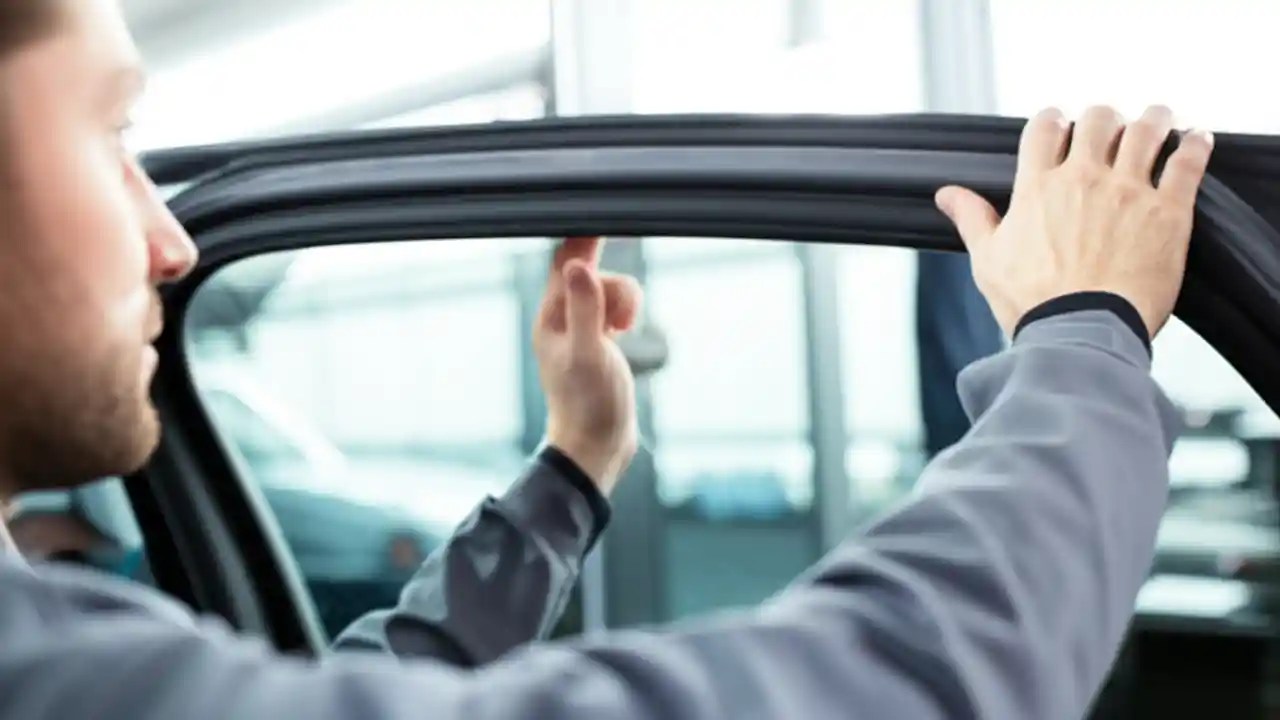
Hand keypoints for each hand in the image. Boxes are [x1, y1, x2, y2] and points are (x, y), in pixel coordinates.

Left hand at [534, 237, 642, 495]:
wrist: (597, 445)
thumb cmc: (589, 407)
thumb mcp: (589, 355)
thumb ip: (585, 310)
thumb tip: (580, 267)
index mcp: (551, 318)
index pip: (564, 262)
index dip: (585, 240)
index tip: (608, 221)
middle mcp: (560, 318)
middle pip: (588, 270)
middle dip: (614, 283)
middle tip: (622, 313)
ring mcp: (579, 328)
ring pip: (606, 288)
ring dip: (624, 300)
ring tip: (624, 332)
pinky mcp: (597, 339)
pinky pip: (612, 306)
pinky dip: (625, 312)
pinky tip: (625, 334)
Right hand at [936, 105, 1214, 338]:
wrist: (1080, 334)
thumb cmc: (1032, 303)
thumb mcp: (988, 260)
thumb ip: (971, 219)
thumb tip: (945, 194)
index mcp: (1038, 188)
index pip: (1045, 128)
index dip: (1053, 121)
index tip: (1061, 126)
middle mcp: (1083, 179)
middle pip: (1098, 120)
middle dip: (1103, 119)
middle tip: (1108, 129)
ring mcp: (1129, 191)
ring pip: (1146, 130)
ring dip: (1152, 119)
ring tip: (1155, 120)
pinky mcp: (1168, 211)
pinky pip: (1187, 161)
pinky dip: (1194, 144)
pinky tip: (1195, 139)